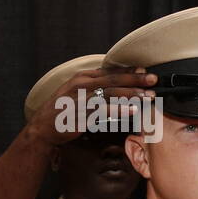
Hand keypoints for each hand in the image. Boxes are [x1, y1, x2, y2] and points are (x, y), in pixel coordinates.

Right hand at [26, 66, 155, 145]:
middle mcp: (82, 85)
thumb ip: (94, 86)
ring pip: (112, 94)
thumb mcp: (76, 92)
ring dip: (132, 95)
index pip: (110, 72)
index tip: (144, 71)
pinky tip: (133, 110)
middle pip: (114, 80)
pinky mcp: (82, 115)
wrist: (43, 127)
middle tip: (154, 80)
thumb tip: (115, 84)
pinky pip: (104, 111)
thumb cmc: (63, 110)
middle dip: (136, 80)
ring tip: (149, 96)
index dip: (128, 71)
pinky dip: (120, 110)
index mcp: (82, 78)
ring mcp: (82, 100)